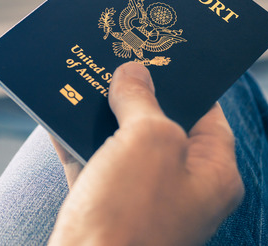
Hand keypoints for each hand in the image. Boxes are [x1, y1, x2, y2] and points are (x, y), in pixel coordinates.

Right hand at [48, 62, 243, 245]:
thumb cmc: (130, 213)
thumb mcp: (148, 140)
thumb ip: (142, 100)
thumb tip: (133, 73)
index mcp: (211, 174)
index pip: (208, 115)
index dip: (185, 81)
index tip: (160, 52)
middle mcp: (179, 188)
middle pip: (159, 127)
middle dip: (134, 93)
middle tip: (114, 58)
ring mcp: (139, 201)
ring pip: (120, 144)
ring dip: (100, 113)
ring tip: (83, 77)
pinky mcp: (101, 209)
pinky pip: (89, 163)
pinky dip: (73, 138)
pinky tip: (56, 112)